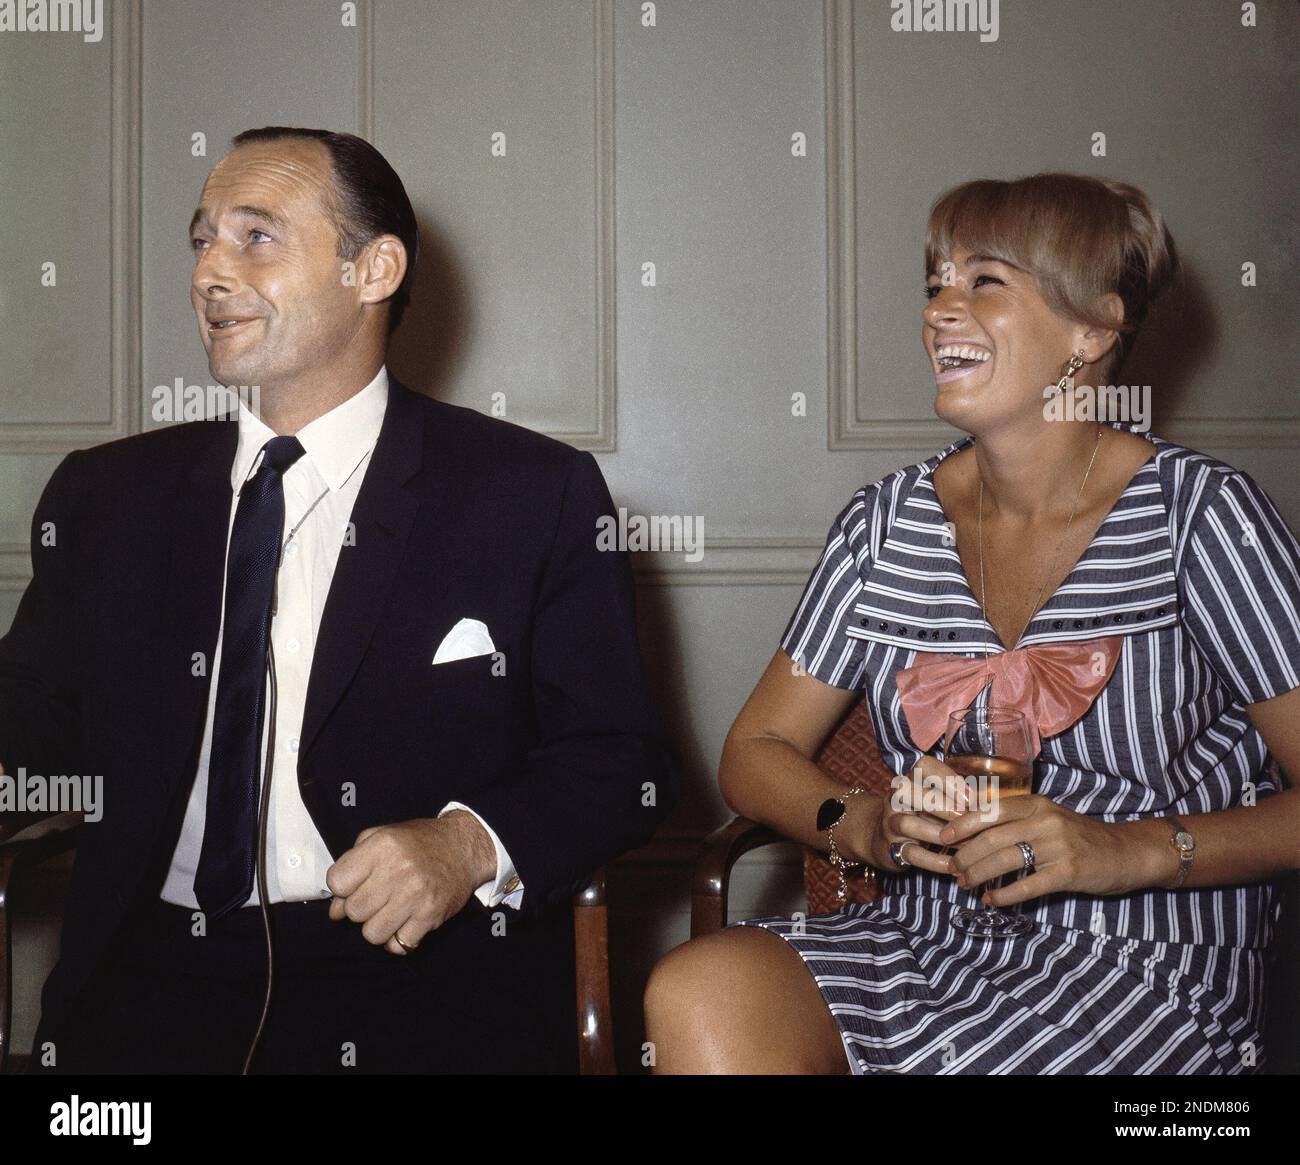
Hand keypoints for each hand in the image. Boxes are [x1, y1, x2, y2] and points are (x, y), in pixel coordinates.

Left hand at [326, 813, 496, 955]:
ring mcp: (415, 895)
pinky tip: (405, 923)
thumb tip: (335, 910)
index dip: (342, 887)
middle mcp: (398, 870)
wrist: (463, 847)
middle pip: (354, 911)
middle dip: (360, 908)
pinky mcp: (430, 916)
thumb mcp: (382, 836)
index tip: (355, 884)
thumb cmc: (418, 842)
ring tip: (390, 911)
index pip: (337, 882)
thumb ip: (352, 866)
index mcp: (382, 846)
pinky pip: (398, 945)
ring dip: (378, 926)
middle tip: (377, 897)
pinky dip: (398, 939)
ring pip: (372, 934)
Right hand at [860, 755, 967, 877]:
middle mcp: (896, 797)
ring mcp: (890, 821)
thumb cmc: (921, 814)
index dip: (946, 778)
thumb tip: (994, 805)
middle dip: (941, 804)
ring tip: (964, 844)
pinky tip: (954, 866)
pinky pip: (911, 853)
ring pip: (907, 823)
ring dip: (938, 834)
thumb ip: (958, 799)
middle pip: (909, 791)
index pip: (923, 767)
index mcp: (911, 779)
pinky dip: (934, 861)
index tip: (971, 796)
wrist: (880, 836)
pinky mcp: (890, 847)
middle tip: (967, 817)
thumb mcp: (935, 800)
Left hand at [939, 795, 1168, 905]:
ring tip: (964, 884)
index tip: (942, 837)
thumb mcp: (1047, 818)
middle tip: (950, 868)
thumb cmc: (1079, 836)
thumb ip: (1016, 821)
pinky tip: (990, 900)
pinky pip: (1028, 885)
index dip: (962, 824)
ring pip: (1005, 860)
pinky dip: (1005, 894)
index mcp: (1036, 804)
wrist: (1126, 852)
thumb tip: (972, 833)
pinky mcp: (1069, 872)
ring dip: (979, 874)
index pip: (990, 810)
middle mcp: (1045, 821)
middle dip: (965, 855)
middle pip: (992, 837)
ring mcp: (1058, 846)